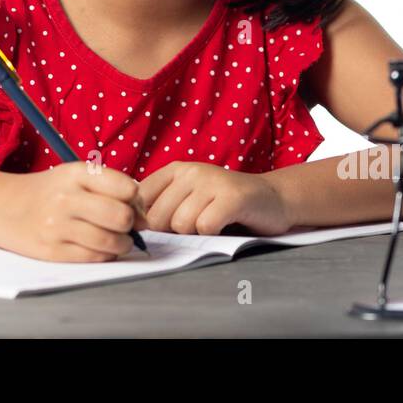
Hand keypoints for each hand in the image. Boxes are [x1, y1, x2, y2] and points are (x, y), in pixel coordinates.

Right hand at [0, 161, 146, 261]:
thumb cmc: (48, 192)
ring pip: (110, 240)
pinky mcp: (52, 251)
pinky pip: (94, 257)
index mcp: (75, 173)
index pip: (126, 187)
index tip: (131, 205)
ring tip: (117, 240)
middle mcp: (66, 198)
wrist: (2, 207)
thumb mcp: (73, 176)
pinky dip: (105, 256)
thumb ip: (108, 187)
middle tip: (126, 226)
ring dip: (122, 244)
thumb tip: (143, 216)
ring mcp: (57, 226)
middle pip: (121, 216)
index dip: (136, 200)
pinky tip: (101, 249)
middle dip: (130, 224)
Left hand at [137, 161, 291, 235]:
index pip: (139, 198)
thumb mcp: (189, 196)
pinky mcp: (232, 197)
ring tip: (211, 223)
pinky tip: (224, 224)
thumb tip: (130, 226)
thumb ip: (162, 205)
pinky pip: (205, 226)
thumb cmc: (224, 204)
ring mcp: (212, 181)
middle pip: (157, 216)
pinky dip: (213, 233)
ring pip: (180, 224)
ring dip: (195, 233)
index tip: (159, 229)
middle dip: (171, 232)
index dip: (143, 221)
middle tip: (193, 227)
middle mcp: (191, 171)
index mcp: (175, 170)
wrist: (272, 198)